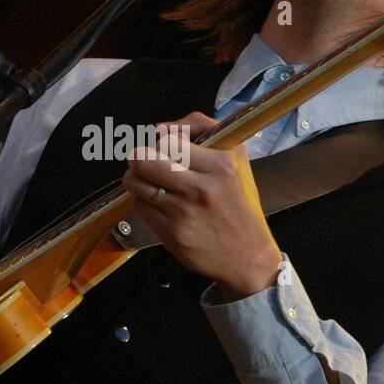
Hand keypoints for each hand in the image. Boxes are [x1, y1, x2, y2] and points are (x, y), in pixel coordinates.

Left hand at [122, 111, 283, 299]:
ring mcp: (185, 212)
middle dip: (139, 157)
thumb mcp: (236, 158)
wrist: (248, 256)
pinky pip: (140, 206)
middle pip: (144, 159)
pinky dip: (143, 202)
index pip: (169, 139)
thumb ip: (201, 130)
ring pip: (136, 182)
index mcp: (222, 164)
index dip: (161, 139)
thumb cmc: (238, 202)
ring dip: (136, 179)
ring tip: (148, 180)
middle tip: (144, 160)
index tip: (163, 145)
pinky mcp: (172, 233)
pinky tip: (158, 204)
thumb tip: (159, 128)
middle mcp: (203, 187)